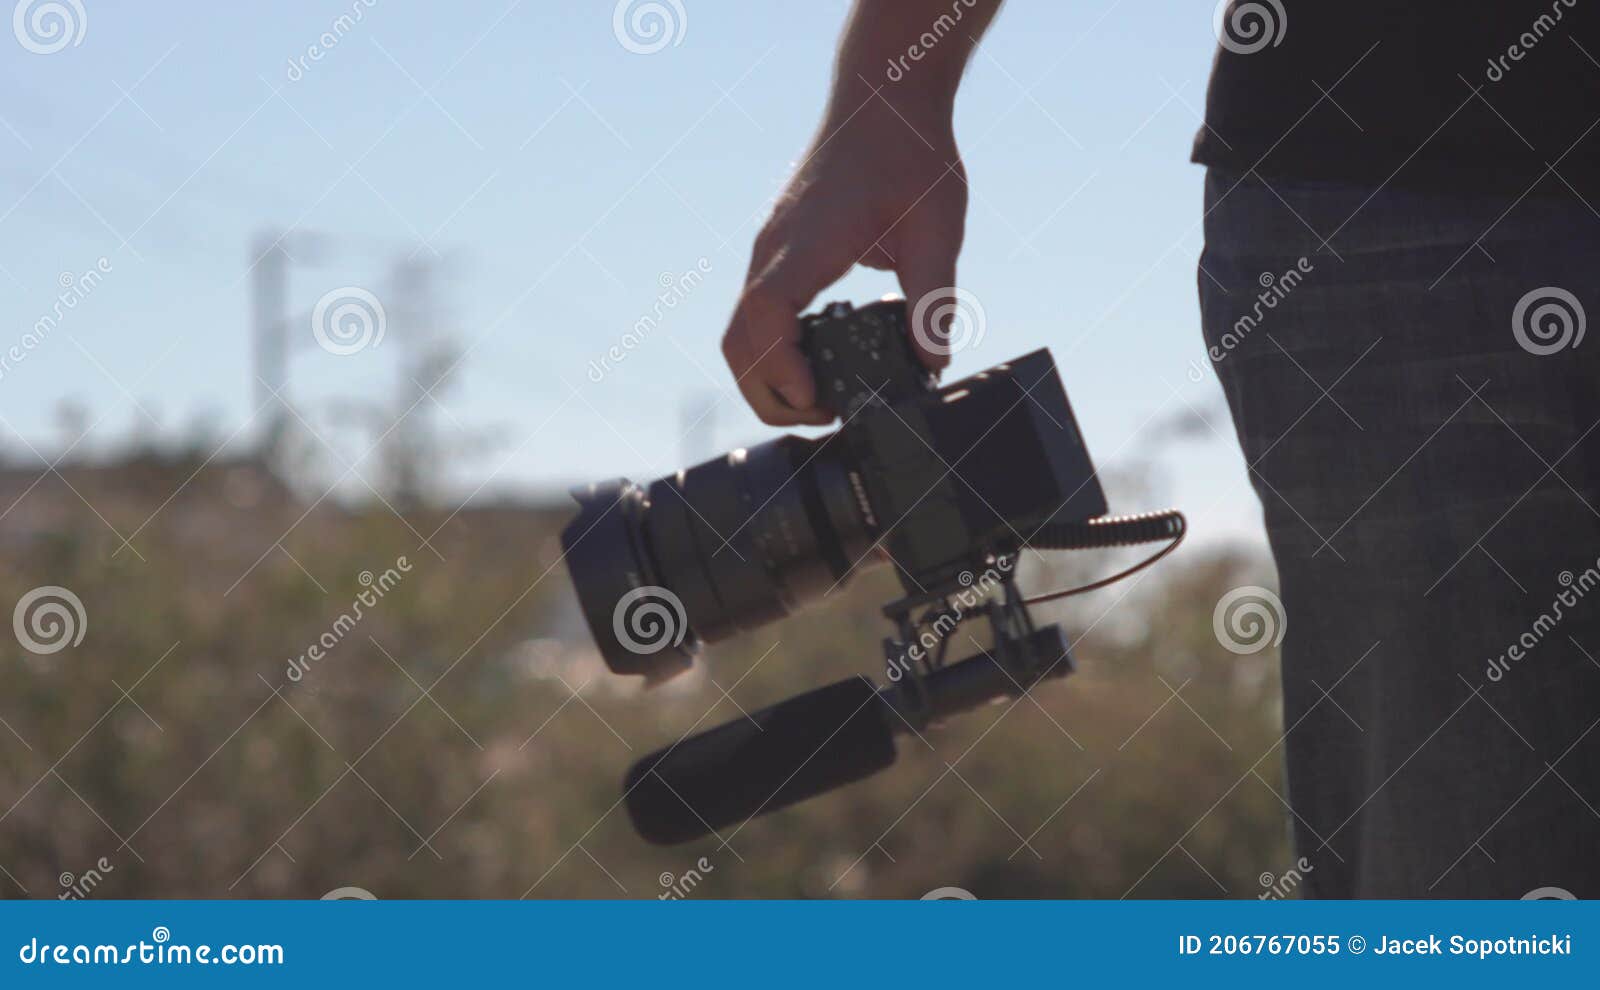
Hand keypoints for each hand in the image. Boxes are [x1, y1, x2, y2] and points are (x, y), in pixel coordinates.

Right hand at [722, 96, 967, 425]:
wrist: (883, 97)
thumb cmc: (909, 153)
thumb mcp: (937, 228)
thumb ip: (933, 299)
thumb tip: (933, 361)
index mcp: (805, 244)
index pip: (765, 319)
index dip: (781, 369)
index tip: (821, 399)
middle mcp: (774, 253)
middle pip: (738, 343)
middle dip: (771, 394)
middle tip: (828, 414)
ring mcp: (770, 255)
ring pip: (741, 334)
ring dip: (770, 377)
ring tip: (825, 399)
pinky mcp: (779, 256)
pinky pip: (759, 317)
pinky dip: (776, 352)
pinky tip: (821, 363)